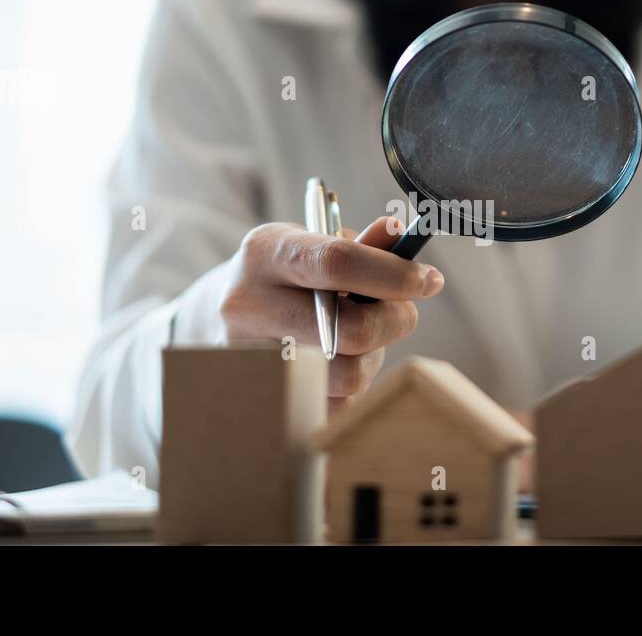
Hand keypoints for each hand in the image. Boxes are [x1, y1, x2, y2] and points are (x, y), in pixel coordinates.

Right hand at [181, 216, 444, 402]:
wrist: (213, 321)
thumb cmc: (283, 277)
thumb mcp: (311, 243)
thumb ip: (361, 244)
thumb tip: (399, 234)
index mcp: (264, 253)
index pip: (337, 262)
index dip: (394, 274)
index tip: (428, 280)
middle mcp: (248, 305)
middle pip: (350, 330)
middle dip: (395, 320)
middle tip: (402, 312)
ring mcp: (250, 359)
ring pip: (349, 374)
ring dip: (375, 357)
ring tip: (362, 339)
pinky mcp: (263, 401)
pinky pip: (338, 407)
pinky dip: (354, 387)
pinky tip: (340, 365)